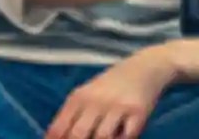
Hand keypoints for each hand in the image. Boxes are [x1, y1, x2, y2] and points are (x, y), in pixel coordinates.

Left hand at [46, 48, 175, 138]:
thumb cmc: (110, 86)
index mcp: (78, 98)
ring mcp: (118, 106)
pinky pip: (127, 136)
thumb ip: (71, 116)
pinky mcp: (138, 112)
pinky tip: (121, 134)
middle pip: (78, 135)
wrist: (144, 68)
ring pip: (102, 138)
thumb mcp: (86, 95)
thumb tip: (54, 138)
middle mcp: (96, 101)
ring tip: (105, 137)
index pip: (58, 129)